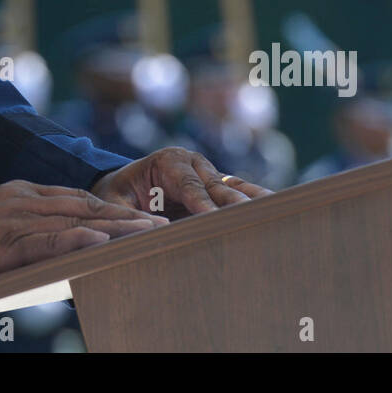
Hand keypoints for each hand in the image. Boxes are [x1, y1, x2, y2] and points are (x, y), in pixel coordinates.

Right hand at [0, 179, 168, 294]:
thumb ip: (26, 230)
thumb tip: (64, 248)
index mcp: (22, 194)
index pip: (78, 198)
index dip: (113, 208)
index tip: (142, 215)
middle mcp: (24, 200)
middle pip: (87, 205)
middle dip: (127, 215)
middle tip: (162, 222)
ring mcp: (16, 219)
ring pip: (78, 220)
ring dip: (118, 226)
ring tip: (150, 233)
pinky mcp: (6, 243)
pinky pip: (50, 240)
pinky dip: (80, 240)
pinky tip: (105, 242)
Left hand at [90, 147, 271, 218]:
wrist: (123, 186)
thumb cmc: (117, 196)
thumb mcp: (113, 204)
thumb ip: (129, 216)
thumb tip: (153, 231)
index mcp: (168, 161)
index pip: (189, 186)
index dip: (203, 204)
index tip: (216, 219)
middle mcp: (193, 163)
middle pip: (218, 187)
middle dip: (233, 205)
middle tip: (250, 221)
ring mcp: (209, 173)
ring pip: (235, 187)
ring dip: (254, 201)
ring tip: (278, 210)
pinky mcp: (218, 186)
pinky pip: (240, 193)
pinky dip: (255, 203)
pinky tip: (276, 211)